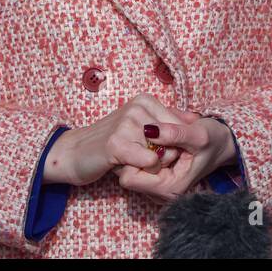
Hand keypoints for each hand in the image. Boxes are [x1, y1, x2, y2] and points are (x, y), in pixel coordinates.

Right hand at [41, 93, 188, 186]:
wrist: (74, 153)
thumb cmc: (111, 141)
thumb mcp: (141, 125)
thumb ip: (168, 120)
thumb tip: (197, 118)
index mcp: (145, 100)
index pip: (181, 126)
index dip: (174, 146)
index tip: (153, 149)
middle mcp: (137, 107)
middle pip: (174, 142)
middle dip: (165, 158)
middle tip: (141, 157)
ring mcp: (126, 123)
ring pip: (163, 155)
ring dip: (151, 166)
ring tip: (130, 160)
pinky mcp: (116, 143)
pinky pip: (149, 162)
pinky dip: (143, 170)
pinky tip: (125, 166)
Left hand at [113, 109, 236, 204]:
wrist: (222, 142)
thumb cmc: (213, 140)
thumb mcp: (198, 134)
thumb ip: (174, 133)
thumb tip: (149, 129)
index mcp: (170, 188)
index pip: (128, 178)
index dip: (134, 157)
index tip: (150, 140)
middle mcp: (160, 192)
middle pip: (125, 172)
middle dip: (136, 152)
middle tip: (157, 136)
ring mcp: (157, 184)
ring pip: (128, 166)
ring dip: (139, 148)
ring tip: (160, 137)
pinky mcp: (155, 176)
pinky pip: (135, 162)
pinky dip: (143, 148)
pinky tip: (158, 139)